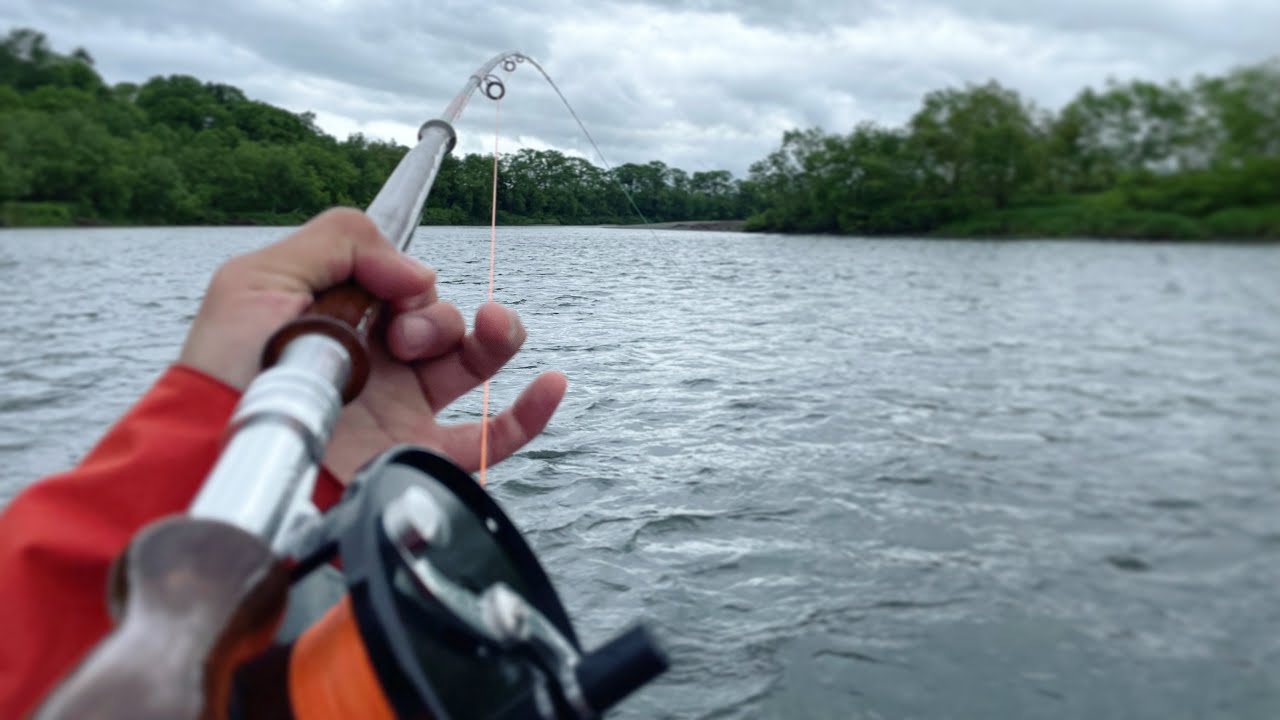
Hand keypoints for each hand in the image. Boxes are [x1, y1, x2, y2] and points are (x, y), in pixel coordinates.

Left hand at [178, 207, 565, 481]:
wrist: (224, 455)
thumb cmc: (228, 368)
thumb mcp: (260, 276)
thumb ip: (339, 239)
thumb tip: (418, 273)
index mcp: (343, 318)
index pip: (402, 283)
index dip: (408, 274)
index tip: (397, 281)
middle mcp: (376, 361)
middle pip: (442, 318)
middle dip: (436, 311)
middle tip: (403, 334)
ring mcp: (401, 409)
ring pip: (474, 361)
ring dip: (495, 334)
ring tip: (490, 329)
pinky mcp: (418, 454)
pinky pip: (493, 437)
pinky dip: (531, 410)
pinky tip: (550, 383)